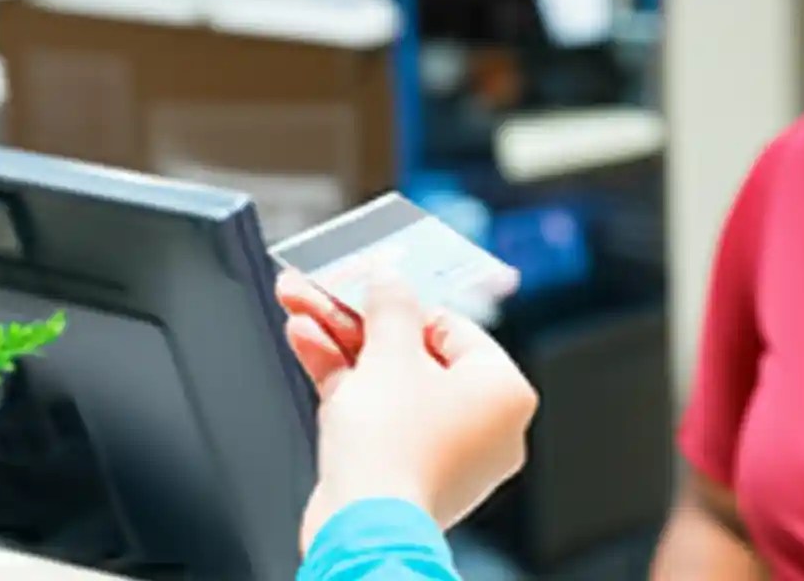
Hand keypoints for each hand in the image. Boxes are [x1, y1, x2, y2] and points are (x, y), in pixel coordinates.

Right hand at [276, 269, 537, 551]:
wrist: (360, 527)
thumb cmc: (394, 447)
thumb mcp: (390, 351)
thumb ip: (390, 304)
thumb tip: (390, 277)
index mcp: (503, 393)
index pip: (453, 326)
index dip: (403, 300)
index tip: (369, 281)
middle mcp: (482, 425)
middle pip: (411, 351)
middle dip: (357, 318)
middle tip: (326, 289)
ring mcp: (441, 451)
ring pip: (386, 379)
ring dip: (340, 341)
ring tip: (300, 305)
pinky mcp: (401, 469)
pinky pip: (375, 411)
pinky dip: (342, 380)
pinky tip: (305, 341)